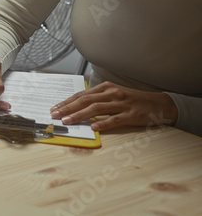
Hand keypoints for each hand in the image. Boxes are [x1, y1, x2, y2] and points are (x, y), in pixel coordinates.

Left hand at [50, 82, 177, 131]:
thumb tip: (77, 105)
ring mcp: (122, 104)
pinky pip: (115, 119)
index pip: (82, 95)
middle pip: (86, 100)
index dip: (67, 102)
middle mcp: (112, 93)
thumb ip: (98, 98)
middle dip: (68, 108)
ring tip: (68, 121)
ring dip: (80, 115)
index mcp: (106, 88)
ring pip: (97, 109)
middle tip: (55, 115)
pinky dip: (103, 123)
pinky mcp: (132, 115)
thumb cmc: (133, 100)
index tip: (54, 108)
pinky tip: (93, 127)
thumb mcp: (114, 94)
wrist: (160, 104)